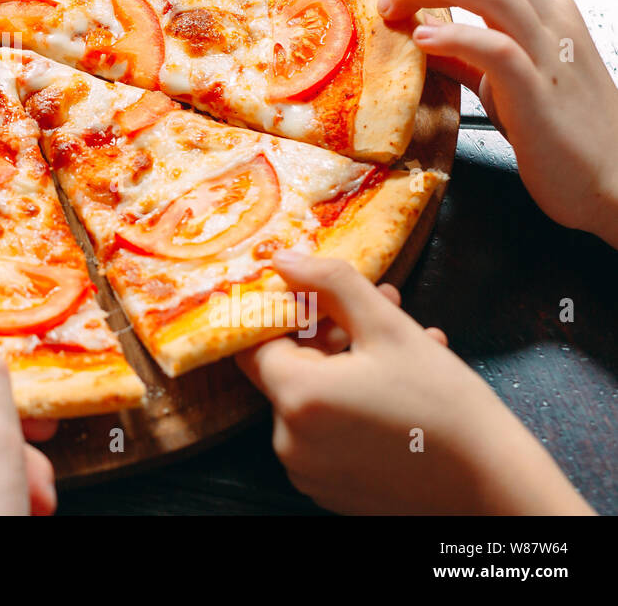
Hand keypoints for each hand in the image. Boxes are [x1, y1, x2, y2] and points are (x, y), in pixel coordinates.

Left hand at [237, 252, 591, 514]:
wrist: (495, 489)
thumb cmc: (446, 406)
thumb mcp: (389, 327)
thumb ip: (330, 284)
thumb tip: (281, 261)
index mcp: (296, 397)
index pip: (256, 343)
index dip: (288, 315)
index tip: (326, 300)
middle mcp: (289, 442)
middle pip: (290, 370)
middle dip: (332, 333)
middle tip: (383, 309)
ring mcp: (308, 472)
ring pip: (315, 400)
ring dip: (350, 366)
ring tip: (407, 344)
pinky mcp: (330, 491)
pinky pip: (329, 435)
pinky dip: (353, 407)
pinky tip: (400, 387)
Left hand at [378, 0, 617, 247]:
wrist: (611, 180)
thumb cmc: (557, 129)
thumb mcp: (503, 81)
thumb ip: (464, 55)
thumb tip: (418, 33)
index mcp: (544, 13)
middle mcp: (550, 23)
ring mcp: (548, 55)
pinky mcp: (540, 94)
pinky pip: (499, 53)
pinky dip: (459, 37)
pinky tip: (423, 37)